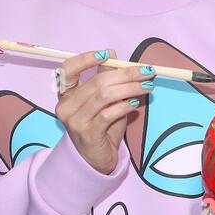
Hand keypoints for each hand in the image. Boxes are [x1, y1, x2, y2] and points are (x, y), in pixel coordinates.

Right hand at [54, 49, 155, 173]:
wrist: (96, 159)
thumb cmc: (101, 127)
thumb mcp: (104, 101)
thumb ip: (106, 79)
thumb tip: (113, 55)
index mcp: (66, 94)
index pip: (68, 69)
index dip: (86, 58)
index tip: (108, 54)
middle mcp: (66, 106)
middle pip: (97, 82)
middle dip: (126, 74)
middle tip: (147, 72)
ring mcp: (75, 120)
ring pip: (105, 96)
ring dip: (130, 88)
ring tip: (148, 86)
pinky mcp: (87, 133)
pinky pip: (109, 114)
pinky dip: (124, 106)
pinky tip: (136, 103)